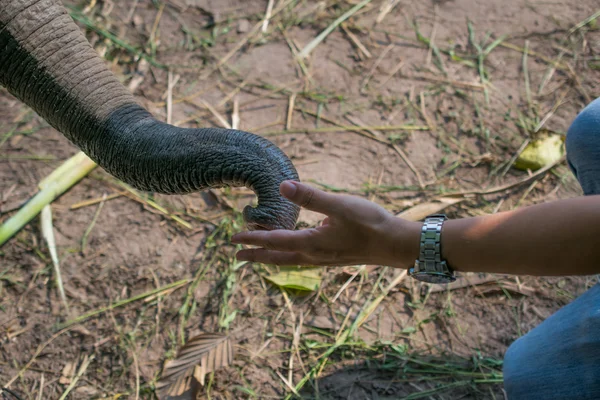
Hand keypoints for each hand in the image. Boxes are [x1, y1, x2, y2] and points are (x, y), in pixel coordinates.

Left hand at [231, 181, 420, 266]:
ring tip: (258, 253)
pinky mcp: (333, 256)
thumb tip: (282, 186)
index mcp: (311, 243)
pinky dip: (288, 255)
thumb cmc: (370, 223)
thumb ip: (311, 197)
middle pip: (277, 257)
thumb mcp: (339, 205)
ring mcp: (323, 258)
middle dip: (256, 255)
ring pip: (289, 259)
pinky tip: (293, 249)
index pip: (274, 241)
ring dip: (271, 256)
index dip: (252, 239)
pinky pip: (302, 258)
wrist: (395, 245)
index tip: (233, 239)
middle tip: (236, 254)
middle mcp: (313, 255)